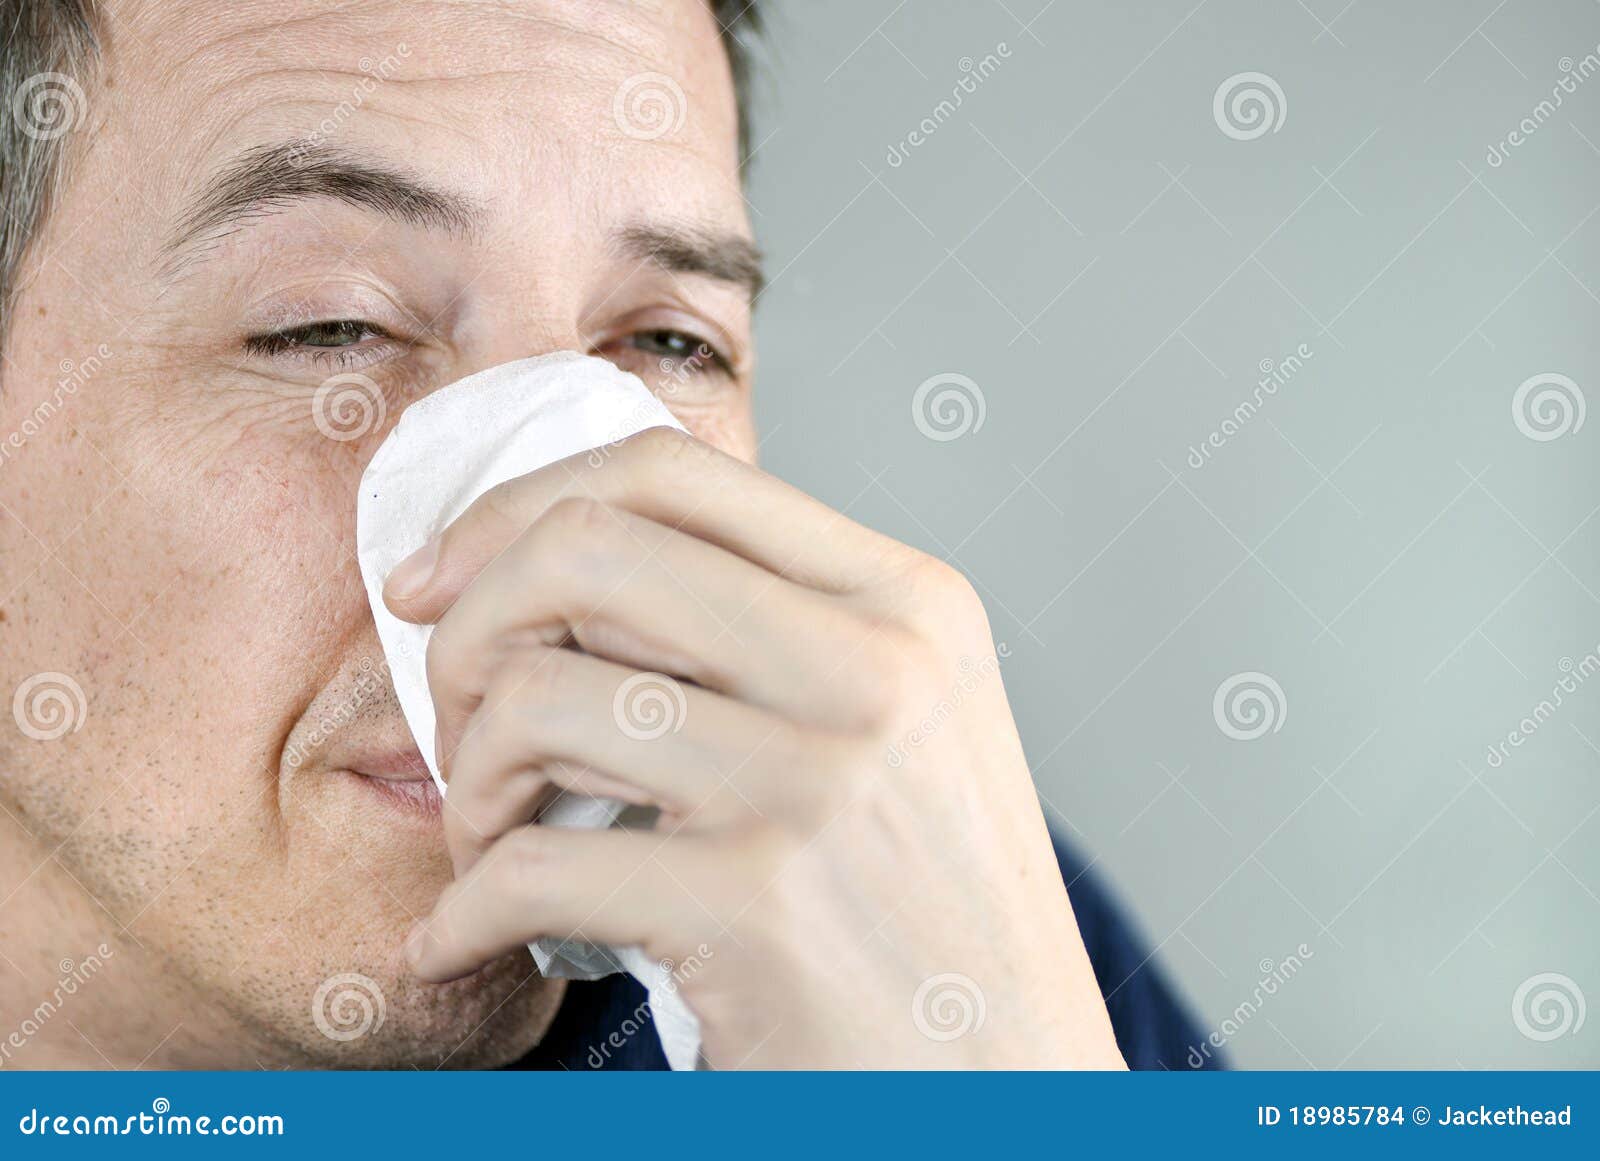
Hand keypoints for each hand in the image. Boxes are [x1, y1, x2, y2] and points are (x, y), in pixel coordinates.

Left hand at [386, 427, 1124, 1067]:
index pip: (670, 471)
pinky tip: (466, 936)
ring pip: (539, 699)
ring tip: (489, 841)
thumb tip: (564, 571)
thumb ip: (774, 631)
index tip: (439, 579)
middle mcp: (876, 668)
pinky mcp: (760, 909)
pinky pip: (530, 869)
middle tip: (454, 714)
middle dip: (469, 628)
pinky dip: (462, 910)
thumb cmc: (935, 911)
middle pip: (586, 550)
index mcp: (907, 601)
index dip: (515, 507)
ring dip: (468, 780)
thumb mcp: (904, 727)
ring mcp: (821, 784)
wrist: (1017, 1089)